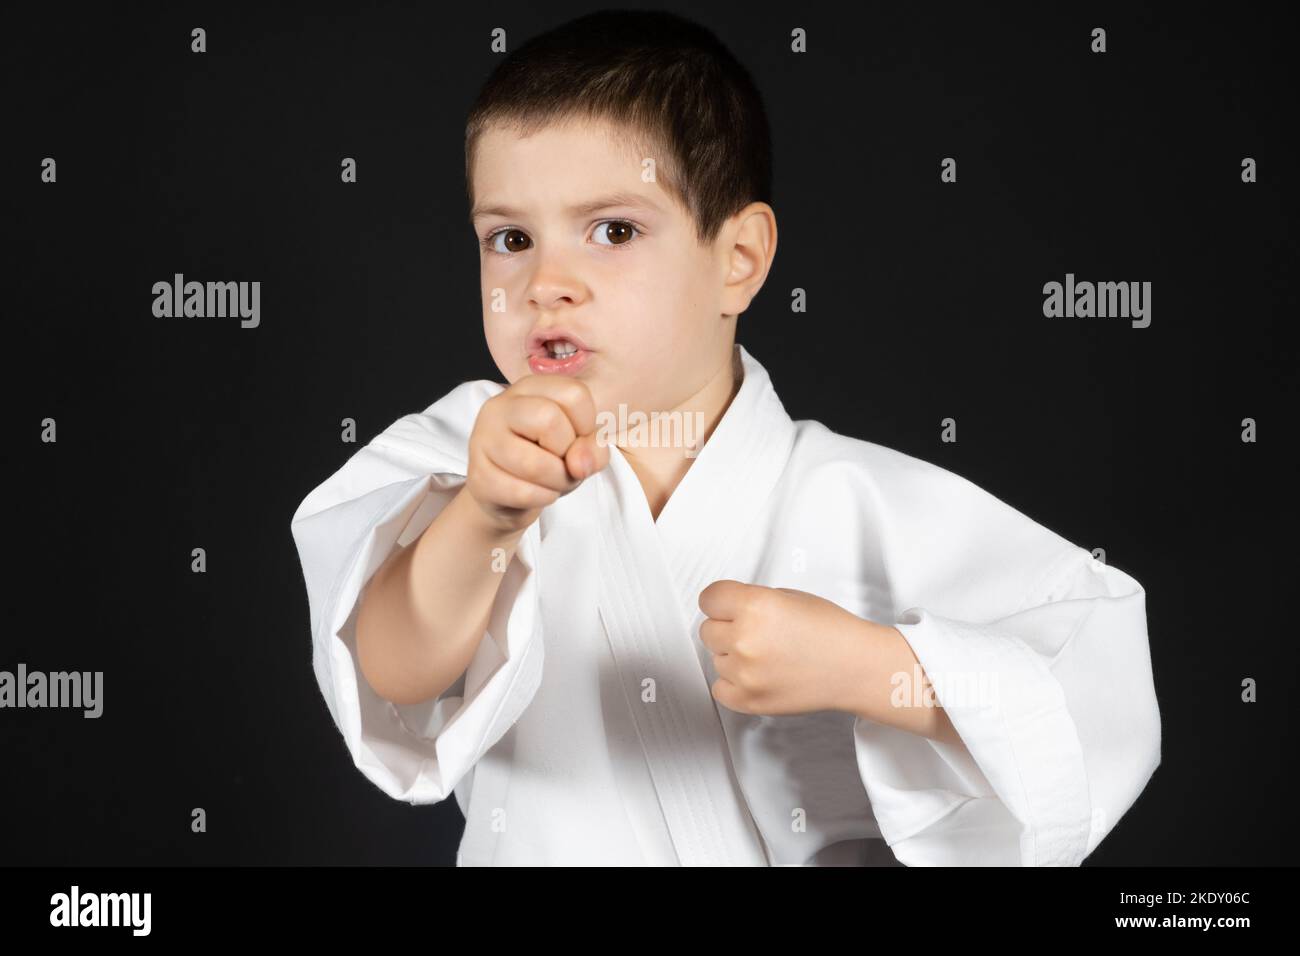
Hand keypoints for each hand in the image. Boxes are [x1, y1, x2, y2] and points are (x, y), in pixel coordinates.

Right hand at [465, 375, 610, 533]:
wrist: (509, 493)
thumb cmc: (547, 458)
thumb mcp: (579, 446)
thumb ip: (593, 448)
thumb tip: (579, 464)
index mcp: (530, 388)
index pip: (574, 393)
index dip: (587, 424)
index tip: (576, 437)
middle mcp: (500, 406)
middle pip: (549, 420)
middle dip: (568, 452)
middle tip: (564, 462)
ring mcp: (483, 440)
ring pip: (535, 464)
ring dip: (558, 481)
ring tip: (554, 480)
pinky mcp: (478, 476)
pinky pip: (523, 492)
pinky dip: (542, 498)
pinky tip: (537, 493)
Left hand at [697, 580, 878, 715]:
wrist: (855, 667)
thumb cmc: (831, 632)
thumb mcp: (790, 596)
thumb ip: (752, 600)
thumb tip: (729, 608)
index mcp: (756, 605)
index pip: (708, 598)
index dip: (719, 602)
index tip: (724, 607)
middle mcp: (746, 638)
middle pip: (707, 630)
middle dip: (727, 629)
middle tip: (755, 633)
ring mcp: (745, 672)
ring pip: (715, 659)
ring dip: (733, 656)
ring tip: (767, 654)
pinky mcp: (748, 700)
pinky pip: (719, 688)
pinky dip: (734, 683)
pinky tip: (756, 674)